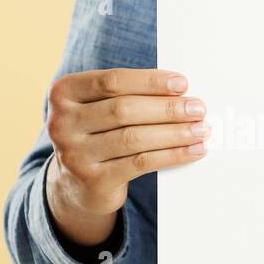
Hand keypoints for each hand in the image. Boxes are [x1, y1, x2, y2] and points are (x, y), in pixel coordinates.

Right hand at [45, 68, 208, 246]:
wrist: (77, 182)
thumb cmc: (99, 133)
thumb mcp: (100, 107)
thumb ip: (128, 94)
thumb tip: (180, 91)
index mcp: (63, 93)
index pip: (112, 81)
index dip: (150, 81)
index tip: (182, 84)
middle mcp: (62, 122)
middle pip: (124, 109)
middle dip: (167, 108)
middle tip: (198, 108)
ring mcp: (75, 153)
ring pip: (134, 138)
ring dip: (174, 133)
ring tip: (200, 129)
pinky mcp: (93, 180)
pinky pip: (141, 163)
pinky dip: (172, 155)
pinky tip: (193, 150)